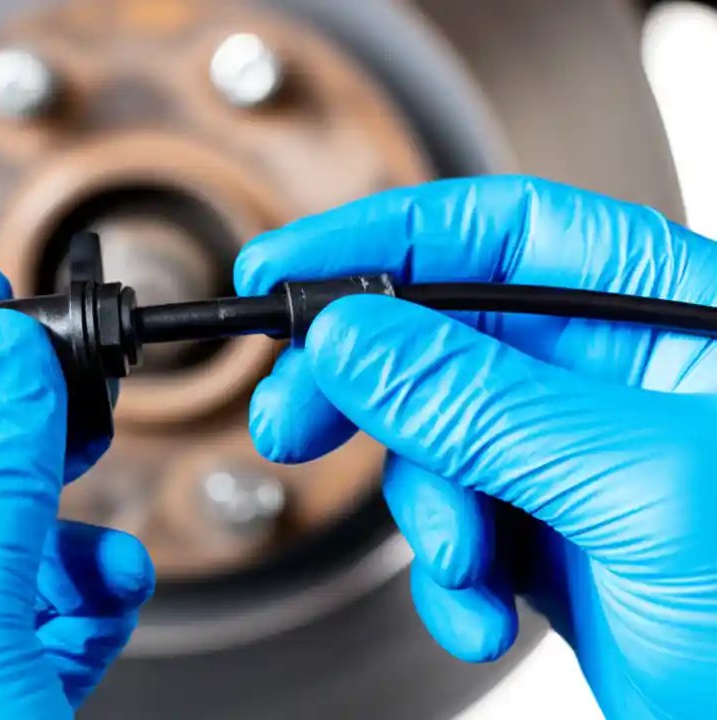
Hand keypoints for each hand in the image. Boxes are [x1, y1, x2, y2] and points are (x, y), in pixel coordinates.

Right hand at [236, 176, 716, 718]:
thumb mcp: (634, 484)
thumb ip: (481, 404)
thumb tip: (355, 340)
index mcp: (660, 317)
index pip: (498, 230)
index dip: (382, 239)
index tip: (286, 270)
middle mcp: (611, 377)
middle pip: (440, 334)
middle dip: (362, 386)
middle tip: (296, 418)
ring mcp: (574, 460)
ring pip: (433, 443)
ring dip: (428, 514)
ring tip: (467, 562)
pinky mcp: (551, 537)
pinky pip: (454, 527)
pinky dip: (450, 576)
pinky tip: (486, 607)